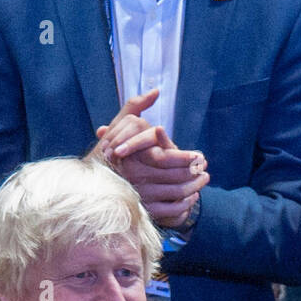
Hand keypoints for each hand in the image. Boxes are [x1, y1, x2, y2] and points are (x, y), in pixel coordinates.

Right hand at [97, 90, 208, 228]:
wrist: (95, 183)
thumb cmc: (112, 150)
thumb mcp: (122, 125)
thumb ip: (136, 106)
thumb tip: (156, 90)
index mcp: (135, 156)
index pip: (166, 158)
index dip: (185, 158)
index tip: (200, 156)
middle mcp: (138, 176)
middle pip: (176, 176)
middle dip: (195, 173)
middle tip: (205, 169)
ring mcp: (142, 194)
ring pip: (177, 193)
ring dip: (194, 187)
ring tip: (202, 180)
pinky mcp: (145, 210)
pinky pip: (172, 210)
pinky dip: (185, 205)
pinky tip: (191, 197)